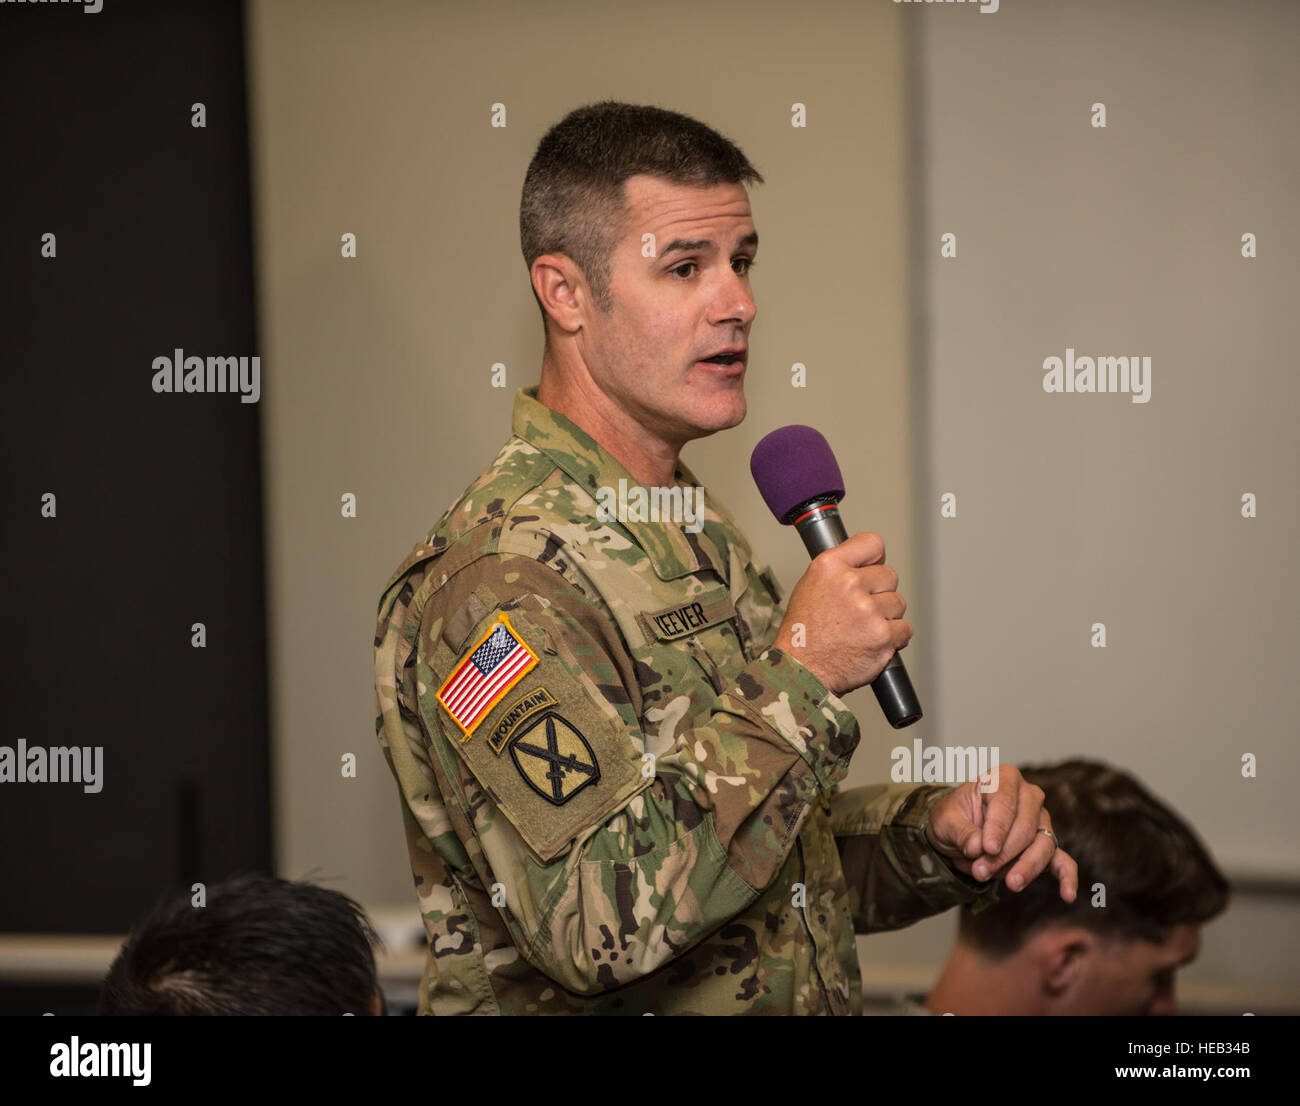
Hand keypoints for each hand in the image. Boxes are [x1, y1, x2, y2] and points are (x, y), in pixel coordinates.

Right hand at [771, 531, 911, 696]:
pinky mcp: (883, 635)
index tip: (872, 568)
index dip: (874, 559)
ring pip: (898, 603)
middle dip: (880, 592)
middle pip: (890, 575)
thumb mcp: (810, 586)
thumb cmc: (803, 633)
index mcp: (829, 566)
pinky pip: (905, 629)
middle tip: (860, 610)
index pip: (872, 543)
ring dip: (886, 616)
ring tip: (862, 629)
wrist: (801, 670)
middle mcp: (849, 584)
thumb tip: (868, 564)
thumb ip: (840, 569)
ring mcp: (868, 610)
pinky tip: (872, 641)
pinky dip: (894, 638)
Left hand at [924, 765, 1077, 900]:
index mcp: (1003, 779)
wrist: (958, 831)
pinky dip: (1066, 877)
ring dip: (1026, 867)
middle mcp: (1028, 795)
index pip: (1006, 803)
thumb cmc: (953, 818)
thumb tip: (977, 848)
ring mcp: (1041, 820)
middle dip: (1004, 854)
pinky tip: (1067, 894)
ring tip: (1010, 884)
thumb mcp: (945, 821)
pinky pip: (1062, 861)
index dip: (998, 828)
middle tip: (980, 871)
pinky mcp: (1046, 845)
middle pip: (1025, 828)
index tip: (988, 848)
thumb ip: (961, 832)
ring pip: (1044, 845)